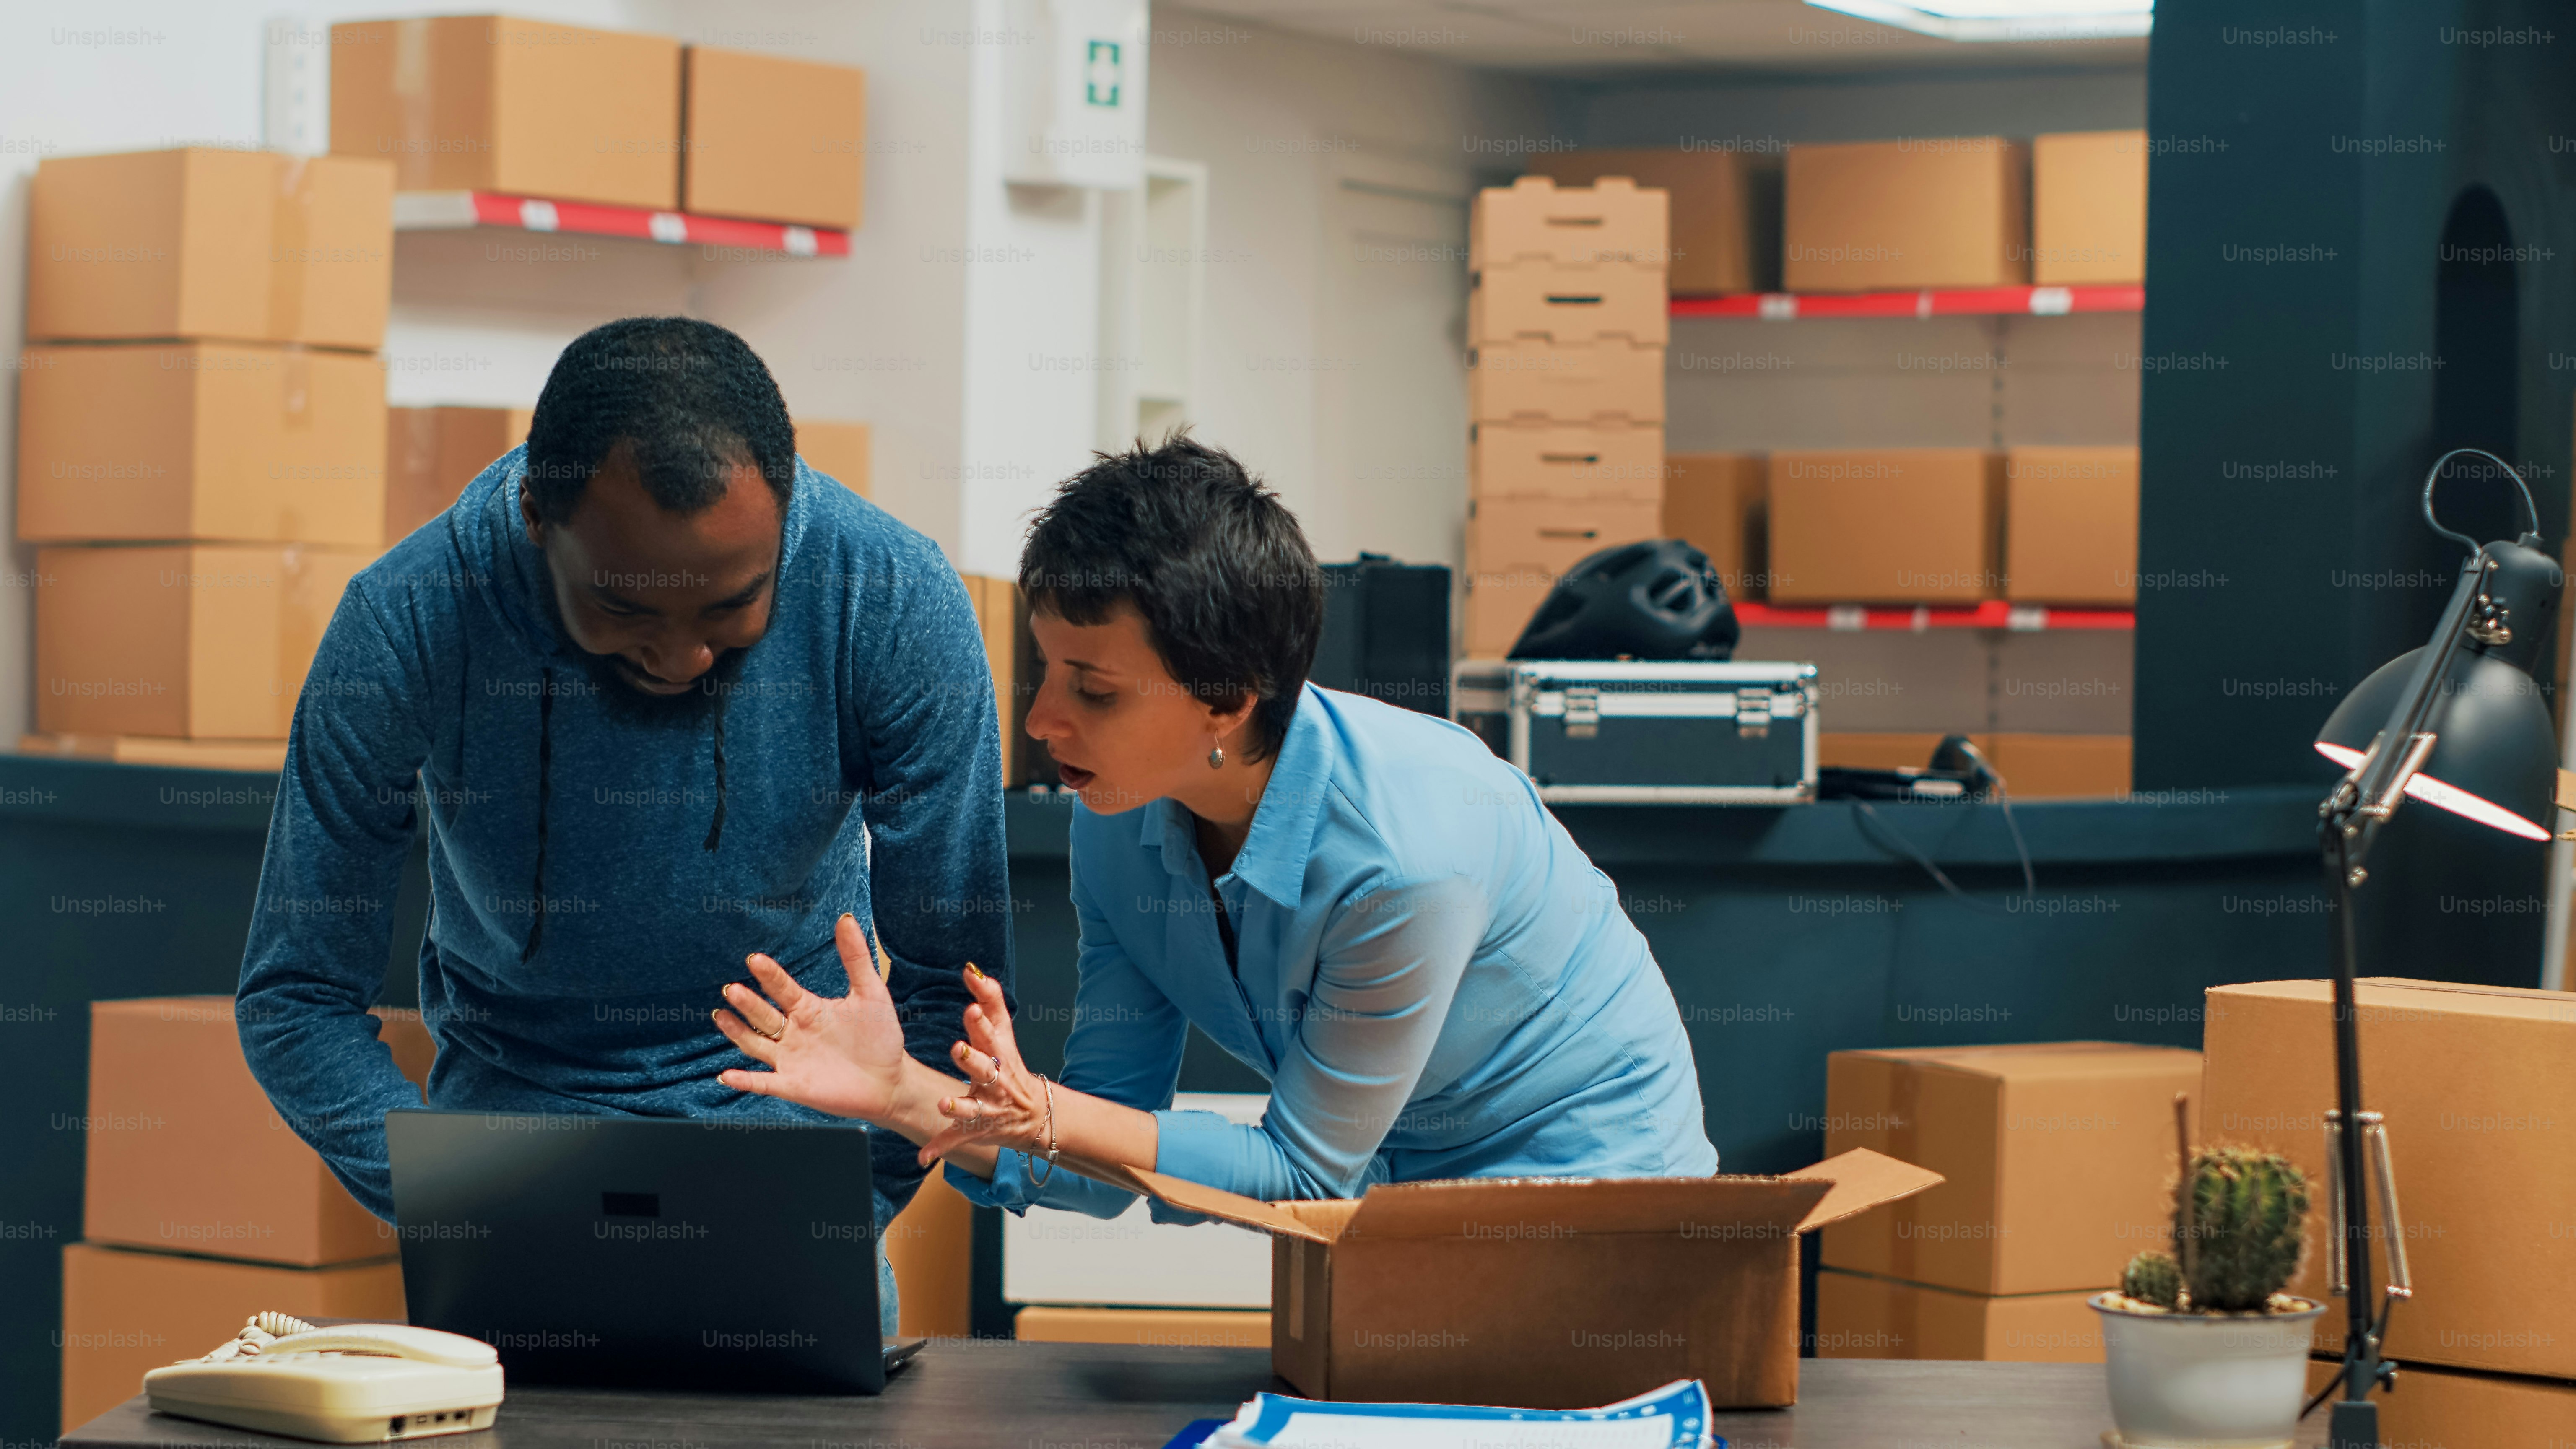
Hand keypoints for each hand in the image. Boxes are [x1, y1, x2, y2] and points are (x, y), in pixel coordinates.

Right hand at [713, 913, 912, 1121]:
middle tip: (732, 988)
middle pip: (764, 1015)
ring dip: (737, 1032)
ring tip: (721, 1015)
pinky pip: (763, 1083)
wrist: (890, 1080)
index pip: (783, 988)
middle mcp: (793, 1032)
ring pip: (755, 1043)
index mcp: (808, 1009)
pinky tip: (726, 1075)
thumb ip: (856, 958)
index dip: (770, 975)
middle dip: (748, 1002)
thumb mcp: (870, 993)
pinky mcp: (792, 1086)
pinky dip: (745, 1081)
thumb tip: (846, 919)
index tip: (755, 959)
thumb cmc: (879, 1037)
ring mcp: (790, 1059)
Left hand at [915, 960, 1048, 1167]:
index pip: (991, 1034)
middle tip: (958, 1048)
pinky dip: (940, 1147)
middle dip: (972, 1060)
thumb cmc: (1009, 1065)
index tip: (970, 1008)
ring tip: (944, 1103)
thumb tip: (972, 969)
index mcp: (998, 1053)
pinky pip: (956, 1139)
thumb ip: (989, 999)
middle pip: (985, 1069)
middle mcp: (995, 1081)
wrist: (1032, 1112)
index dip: (981, 1022)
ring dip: (959, 1106)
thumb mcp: (1003, 1032)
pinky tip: (923, 1156)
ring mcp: (987, 1108)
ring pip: (973, 1108)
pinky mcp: (976, 1130)